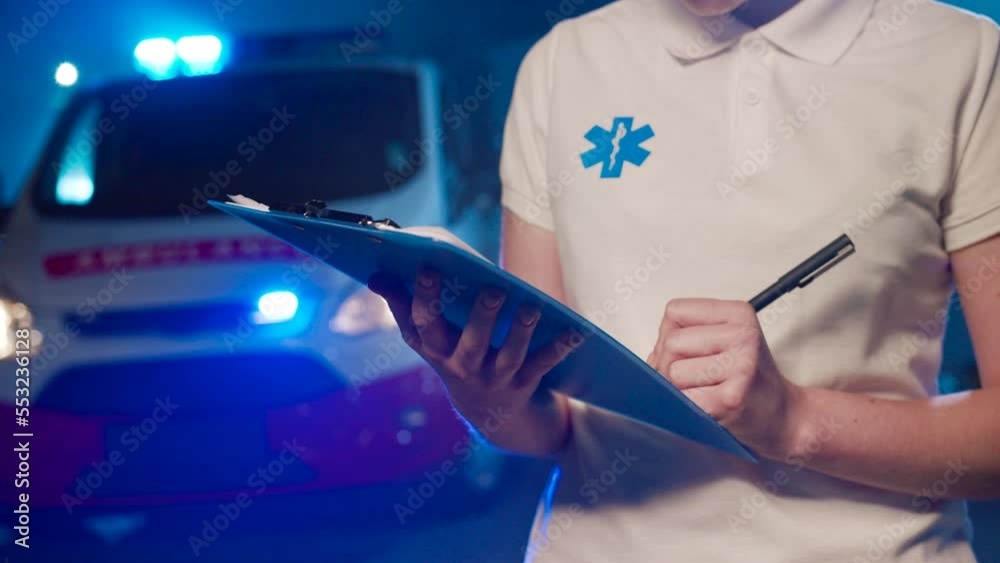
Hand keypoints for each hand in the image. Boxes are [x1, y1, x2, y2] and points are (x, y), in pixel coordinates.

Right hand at [367, 269, 579, 452]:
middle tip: (491, 289)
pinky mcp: (522, 386)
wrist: (494, 419)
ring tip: (530, 306)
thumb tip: (376, 275)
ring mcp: (492, 380)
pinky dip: (560, 347)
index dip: (420, 298)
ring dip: (519, 331)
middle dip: (479, 317)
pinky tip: (576, 330)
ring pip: (507, 356)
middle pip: (466, 343)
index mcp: (434, 350)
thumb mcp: (431, 340)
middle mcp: (460, 367)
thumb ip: (406, 308)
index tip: (425, 267)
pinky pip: (543, 365)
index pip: (419, 325)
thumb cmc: (458, 359)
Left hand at [646, 298, 803, 457]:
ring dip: (679, 388)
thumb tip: (651, 356)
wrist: (784, 416)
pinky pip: (683, 398)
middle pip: (671, 343)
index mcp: (738, 313)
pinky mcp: (732, 398)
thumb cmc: (747, 380)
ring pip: (673, 371)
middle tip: (694, 379)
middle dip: (669, 365)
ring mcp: (740, 366)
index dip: (669, 334)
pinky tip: (709, 406)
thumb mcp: (724, 342)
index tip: (687, 352)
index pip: (675, 311)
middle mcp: (743, 335)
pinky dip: (686, 407)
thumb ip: (685, 337)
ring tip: (706, 392)